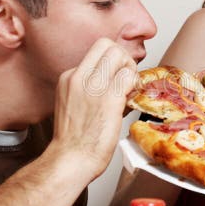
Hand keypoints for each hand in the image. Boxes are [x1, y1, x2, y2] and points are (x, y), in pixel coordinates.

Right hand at [50, 38, 136, 177]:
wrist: (69, 160)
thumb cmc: (75, 139)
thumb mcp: (74, 103)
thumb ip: (92, 87)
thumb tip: (118, 79)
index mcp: (69, 78)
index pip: (96, 50)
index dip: (113, 60)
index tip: (117, 75)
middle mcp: (79, 77)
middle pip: (108, 45)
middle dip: (123, 58)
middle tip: (126, 79)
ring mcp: (94, 87)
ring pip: (120, 56)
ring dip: (131, 71)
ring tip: (128, 90)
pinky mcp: (109, 99)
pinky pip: (129, 77)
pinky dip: (134, 85)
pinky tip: (130, 100)